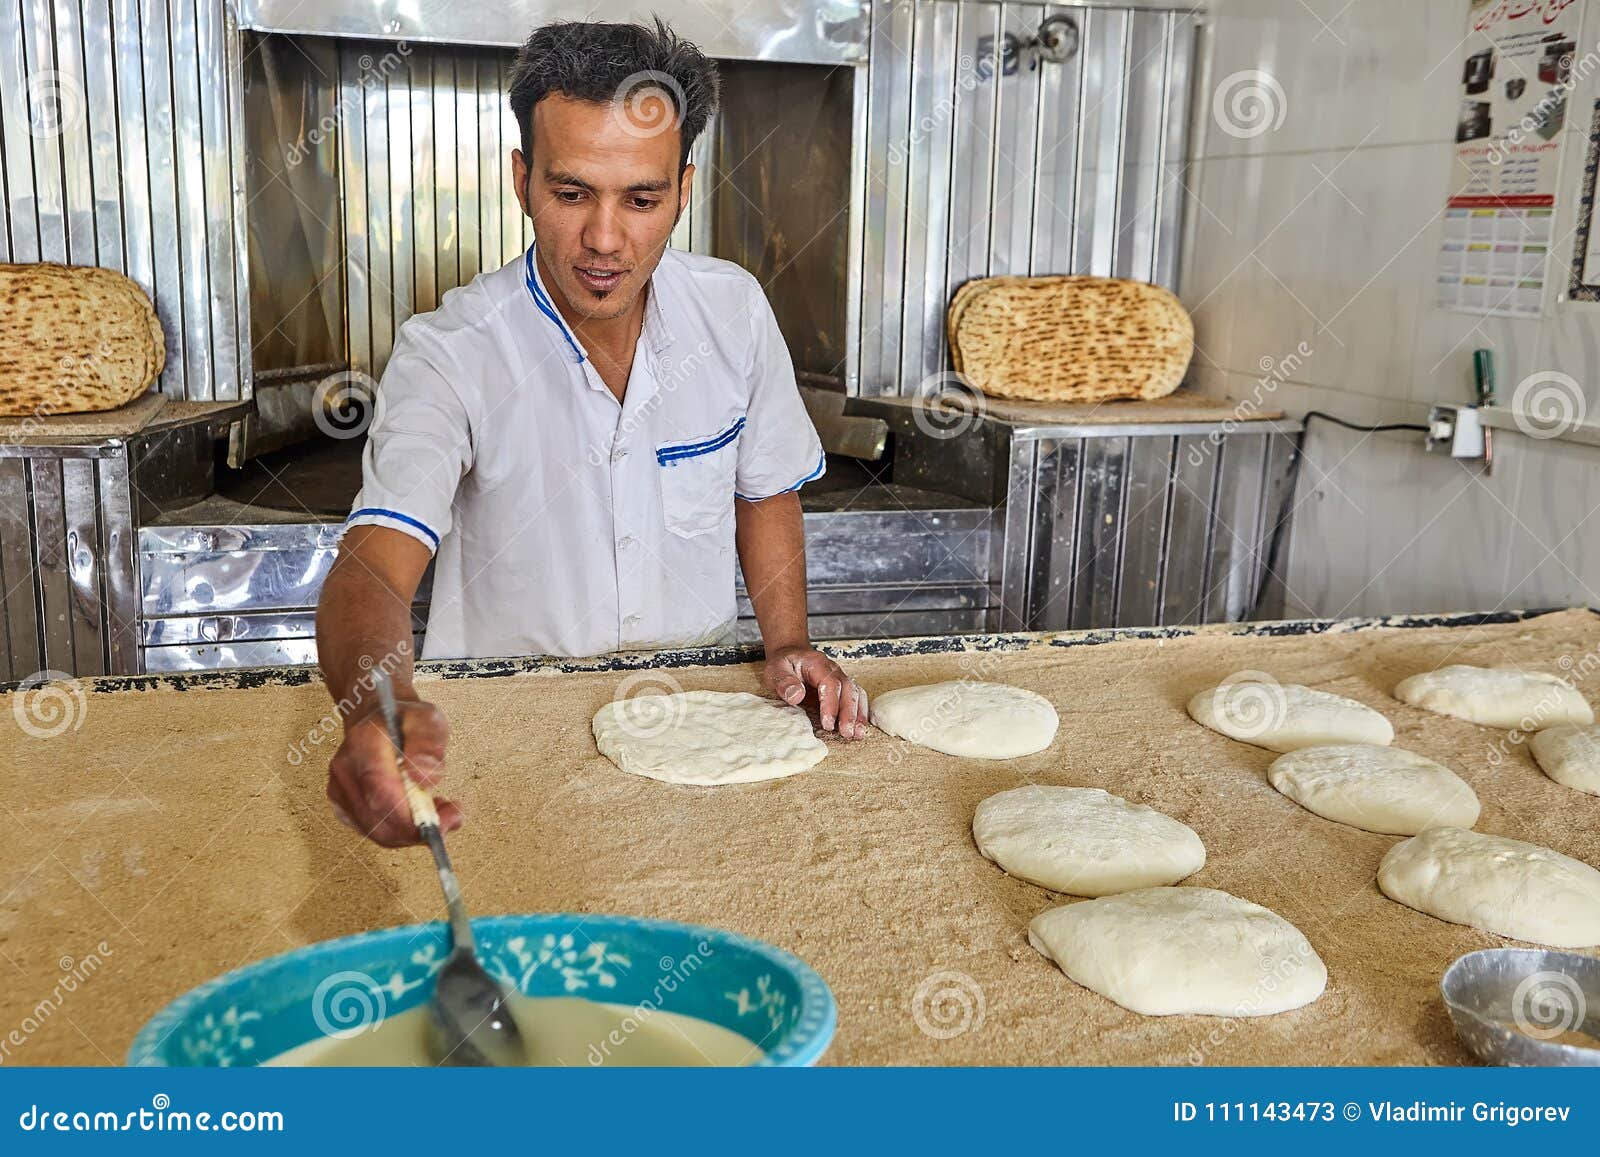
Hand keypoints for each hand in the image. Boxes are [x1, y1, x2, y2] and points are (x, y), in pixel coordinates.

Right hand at [326, 699, 462, 846]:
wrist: (377, 719)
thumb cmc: (404, 719)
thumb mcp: (428, 719)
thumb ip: (429, 743)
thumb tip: (426, 777)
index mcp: (364, 743)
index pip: (382, 793)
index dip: (414, 817)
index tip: (447, 817)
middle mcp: (345, 769)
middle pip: (379, 820)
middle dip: (419, 829)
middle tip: (452, 818)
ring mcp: (340, 790)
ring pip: (377, 832)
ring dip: (413, 832)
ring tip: (439, 811)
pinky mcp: (342, 805)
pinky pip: (373, 830)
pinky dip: (400, 831)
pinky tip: (418, 812)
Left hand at [763, 644, 869, 738]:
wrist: (791, 655)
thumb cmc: (784, 664)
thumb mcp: (776, 670)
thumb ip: (784, 682)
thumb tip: (796, 696)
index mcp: (817, 664)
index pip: (830, 683)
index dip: (831, 704)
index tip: (827, 724)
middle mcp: (833, 670)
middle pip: (848, 690)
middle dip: (849, 713)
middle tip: (847, 733)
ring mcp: (840, 678)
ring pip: (856, 694)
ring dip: (858, 715)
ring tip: (858, 734)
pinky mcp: (842, 688)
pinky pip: (856, 698)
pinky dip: (860, 713)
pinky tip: (859, 728)